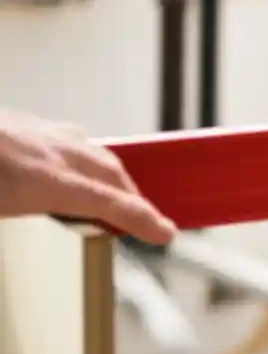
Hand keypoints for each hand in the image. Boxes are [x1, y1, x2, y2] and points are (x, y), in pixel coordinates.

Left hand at [0, 110, 175, 243]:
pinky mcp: (27, 121)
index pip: (109, 202)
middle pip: (111, 172)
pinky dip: (81, 155)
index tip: (165, 232)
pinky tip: (70, 163)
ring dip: (109, 173)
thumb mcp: (2, 206)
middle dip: (131, 195)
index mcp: (46, 180)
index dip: (141, 218)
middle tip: (141, 215)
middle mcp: (52, 151)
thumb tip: (60, 215)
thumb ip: (31, 209)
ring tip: (110, 190)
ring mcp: (41, 132)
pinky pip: (69, 138)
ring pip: (94, 150)